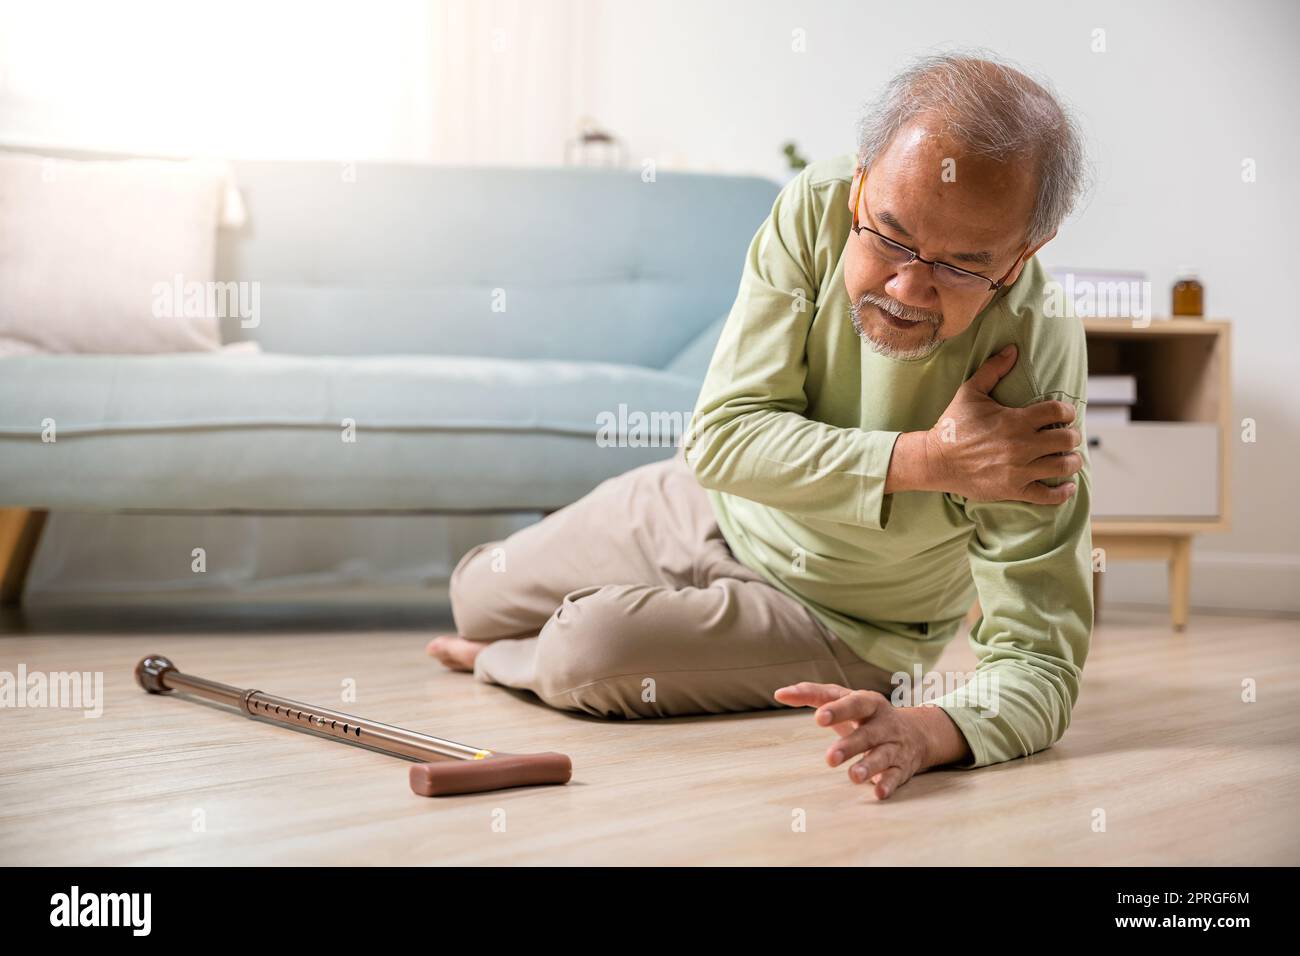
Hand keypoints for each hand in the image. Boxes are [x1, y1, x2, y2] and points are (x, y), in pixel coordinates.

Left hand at [774, 682, 948, 799]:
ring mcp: (894, 746)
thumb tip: (779, 694)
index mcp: (870, 703)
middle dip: (850, 746)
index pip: (854, 703)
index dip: (838, 710)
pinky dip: (888, 785)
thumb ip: (813, 694)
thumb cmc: (867, 714)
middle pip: (868, 734)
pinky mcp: (902, 768)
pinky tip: (878, 792)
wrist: (918, 732)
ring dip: (868, 766)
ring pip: (883, 757)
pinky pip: (896, 777)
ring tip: (853, 776)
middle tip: (830, 758)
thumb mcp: (845, 699)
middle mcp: (884, 724)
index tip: (818, 718)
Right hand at [924, 344, 1082, 504]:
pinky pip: (1048, 495)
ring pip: (1064, 466)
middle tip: (1066, 436)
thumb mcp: (970, 393)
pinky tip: (1067, 485)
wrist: (935, 461)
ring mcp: (1019, 470)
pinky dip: (1063, 492)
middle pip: (1067, 439)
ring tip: (1069, 457)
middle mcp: (1021, 445)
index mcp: (1015, 420)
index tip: (1064, 415)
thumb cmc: (953, 426)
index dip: (1067, 412)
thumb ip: (993, 369)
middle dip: (1072, 436)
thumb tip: (1012, 349)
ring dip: (1072, 460)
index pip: (1058, 412)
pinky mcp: (1013, 490)